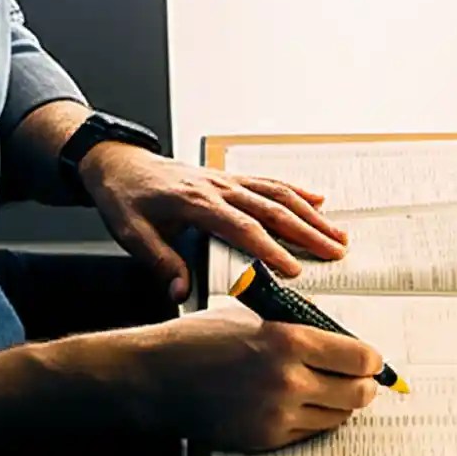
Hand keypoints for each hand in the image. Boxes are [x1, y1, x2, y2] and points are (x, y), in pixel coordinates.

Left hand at [80, 144, 348, 300]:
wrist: (118, 163)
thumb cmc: (125, 198)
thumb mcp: (132, 235)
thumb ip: (160, 263)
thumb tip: (180, 292)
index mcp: (197, 203)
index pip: (243, 229)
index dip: (271, 250)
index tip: (294, 271)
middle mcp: (219, 188)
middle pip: (273, 210)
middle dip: (308, 233)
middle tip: (336, 253)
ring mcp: (227, 180)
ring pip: (278, 195)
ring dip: (311, 215)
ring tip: (337, 235)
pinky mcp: (230, 178)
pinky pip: (269, 183)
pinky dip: (296, 192)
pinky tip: (318, 201)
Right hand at [135, 305, 382, 449]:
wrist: (155, 378)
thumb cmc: (198, 339)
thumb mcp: (252, 315)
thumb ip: (297, 323)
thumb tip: (336, 334)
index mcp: (290, 341)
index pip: (361, 358)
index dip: (370, 360)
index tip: (369, 359)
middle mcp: (290, 381)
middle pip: (358, 393)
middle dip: (363, 385)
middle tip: (358, 378)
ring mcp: (278, 415)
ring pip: (337, 417)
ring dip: (338, 403)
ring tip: (326, 388)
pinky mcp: (265, 439)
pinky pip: (309, 432)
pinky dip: (311, 418)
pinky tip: (297, 403)